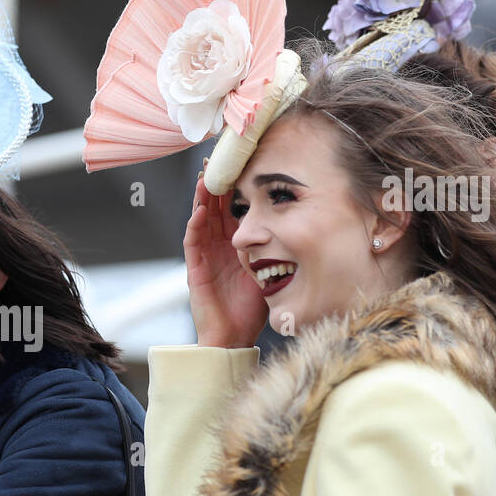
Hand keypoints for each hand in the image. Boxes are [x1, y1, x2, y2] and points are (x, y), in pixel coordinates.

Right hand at [185, 169, 267, 347]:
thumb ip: (278, 247)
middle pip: (214, 207)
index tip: (239, 163)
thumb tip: (303, 226)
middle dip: (216, 183)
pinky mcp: (195, 268)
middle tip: (217, 159)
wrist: (233, 336)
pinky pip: (192, 242)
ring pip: (200, 219)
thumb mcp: (270, 269)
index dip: (234, 186)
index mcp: (235, 243)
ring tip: (206, 177)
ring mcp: (204, 255)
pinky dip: (195, 225)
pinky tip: (199, 210)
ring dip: (202, 198)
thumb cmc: (251, 307)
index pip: (232, 208)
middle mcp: (218, 245)